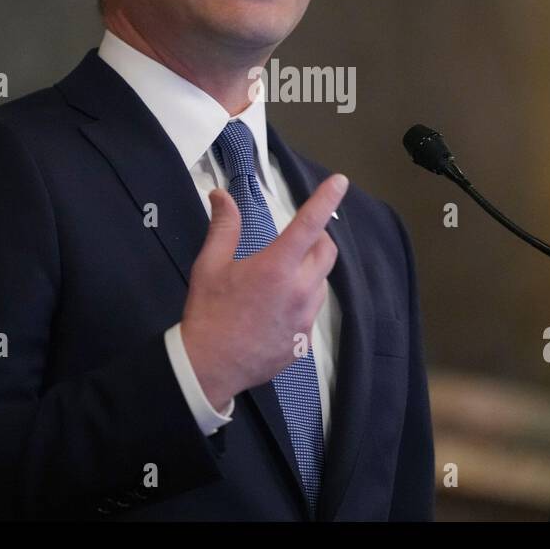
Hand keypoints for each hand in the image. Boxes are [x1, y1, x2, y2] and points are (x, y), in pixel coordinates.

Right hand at [180, 173, 347, 411]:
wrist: (209, 367)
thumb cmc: (208, 312)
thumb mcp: (210, 265)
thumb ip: (223, 227)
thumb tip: (221, 195)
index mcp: (276, 266)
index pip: (310, 223)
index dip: (326, 199)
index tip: (341, 181)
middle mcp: (299, 290)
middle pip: (326, 252)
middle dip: (317, 239)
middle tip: (295, 241)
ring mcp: (305, 318)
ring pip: (320, 283)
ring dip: (308, 273)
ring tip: (277, 282)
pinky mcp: (305, 341)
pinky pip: (311, 312)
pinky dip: (300, 303)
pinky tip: (274, 312)